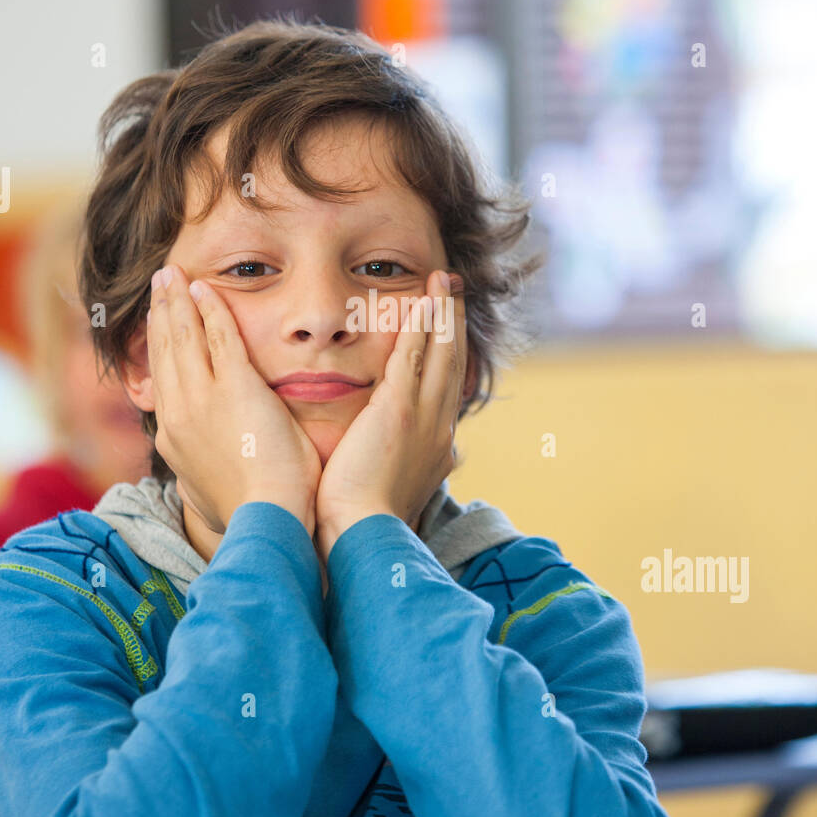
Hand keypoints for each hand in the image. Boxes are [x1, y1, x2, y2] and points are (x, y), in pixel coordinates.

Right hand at [147, 263, 322, 534]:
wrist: (265, 519)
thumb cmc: (250, 512)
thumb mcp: (209, 491)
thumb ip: (201, 470)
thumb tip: (196, 471)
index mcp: (174, 438)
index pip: (161, 379)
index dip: (157, 344)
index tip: (157, 320)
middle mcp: (179, 412)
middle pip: (166, 350)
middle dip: (162, 312)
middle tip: (160, 283)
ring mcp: (204, 398)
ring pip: (185, 338)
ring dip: (178, 302)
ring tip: (172, 276)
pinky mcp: (236, 388)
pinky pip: (220, 338)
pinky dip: (210, 310)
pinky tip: (204, 290)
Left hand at [314, 270, 466, 562]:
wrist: (361, 536)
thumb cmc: (365, 521)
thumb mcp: (398, 488)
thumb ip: (412, 465)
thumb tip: (440, 460)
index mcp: (438, 446)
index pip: (449, 389)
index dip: (451, 353)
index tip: (448, 327)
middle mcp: (440, 428)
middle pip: (454, 362)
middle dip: (454, 322)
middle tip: (454, 288)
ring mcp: (424, 417)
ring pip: (441, 353)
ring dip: (443, 313)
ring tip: (444, 281)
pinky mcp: (400, 410)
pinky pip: (416, 357)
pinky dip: (422, 327)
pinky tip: (424, 302)